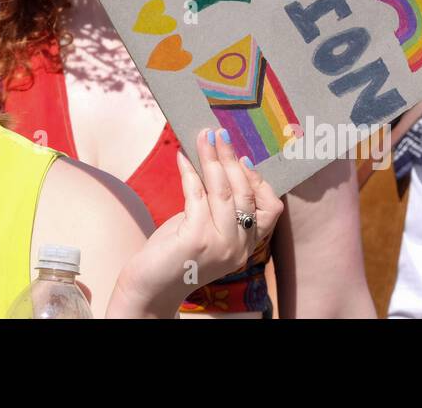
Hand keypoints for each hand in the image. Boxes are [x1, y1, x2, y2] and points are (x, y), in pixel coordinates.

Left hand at [109, 128, 281, 317]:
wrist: (151, 288)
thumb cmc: (175, 254)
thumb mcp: (205, 228)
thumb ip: (216, 204)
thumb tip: (219, 160)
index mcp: (246, 246)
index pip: (270, 209)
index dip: (258, 179)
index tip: (242, 156)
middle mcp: (239, 247)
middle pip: (246, 193)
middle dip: (232, 158)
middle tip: (219, 133)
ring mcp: (219, 245)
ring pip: (223, 190)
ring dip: (212, 158)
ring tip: (202, 137)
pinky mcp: (196, 240)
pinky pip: (196, 195)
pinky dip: (189, 172)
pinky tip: (181, 157)